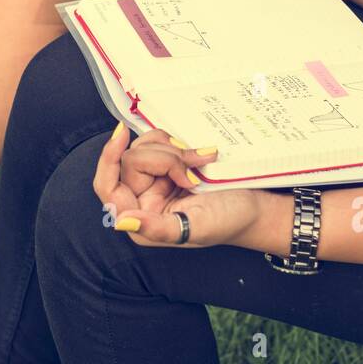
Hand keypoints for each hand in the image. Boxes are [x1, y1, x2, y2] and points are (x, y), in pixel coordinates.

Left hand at [93, 127, 270, 248]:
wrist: (253, 207)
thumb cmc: (227, 221)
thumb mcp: (194, 228)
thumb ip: (158, 229)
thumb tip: (122, 222)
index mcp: (141, 220)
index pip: (108, 187)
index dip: (109, 159)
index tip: (122, 134)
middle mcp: (142, 200)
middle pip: (132, 161)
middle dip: (165, 159)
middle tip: (193, 172)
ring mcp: (154, 180)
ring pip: (144, 147)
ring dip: (174, 150)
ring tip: (200, 163)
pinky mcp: (167, 166)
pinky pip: (158, 142)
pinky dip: (178, 143)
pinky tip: (200, 157)